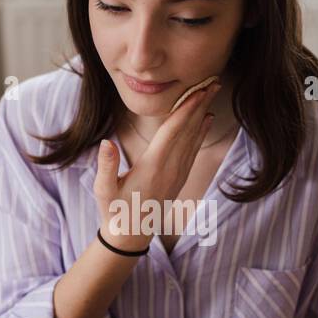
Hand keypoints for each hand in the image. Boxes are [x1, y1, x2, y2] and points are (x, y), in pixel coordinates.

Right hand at [95, 82, 221, 250]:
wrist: (130, 235)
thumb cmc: (114, 210)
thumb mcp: (103, 190)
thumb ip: (107, 167)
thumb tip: (106, 143)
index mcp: (152, 167)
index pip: (172, 132)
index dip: (185, 110)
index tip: (196, 91)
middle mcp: (170, 169)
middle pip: (189, 131)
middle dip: (200, 105)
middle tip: (213, 82)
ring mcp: (177, 174)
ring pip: (194, 138)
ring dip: (203, 114)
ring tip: (212, 93)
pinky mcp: (178, 177)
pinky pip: (193, 150)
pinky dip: (201, 132)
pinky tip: (206, 120)